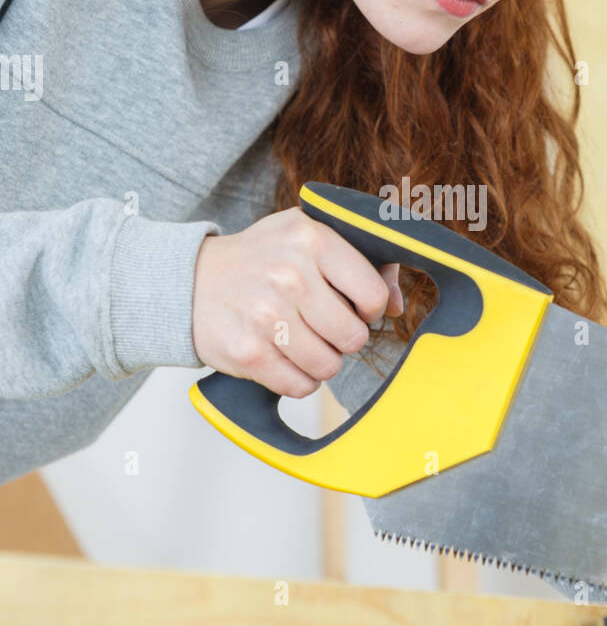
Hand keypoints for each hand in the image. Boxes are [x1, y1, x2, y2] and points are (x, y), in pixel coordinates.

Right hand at [191, 206, 402, 396]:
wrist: (189, 281)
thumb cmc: (262, 260)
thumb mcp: (308, 239)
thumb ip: (363, 263)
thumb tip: (397, 306)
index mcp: (312, 238)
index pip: (372, 294)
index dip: (368, 308)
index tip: (351, 306)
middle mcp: (289, 273)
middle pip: (353, 337)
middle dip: (343, 339)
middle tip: (323, 328)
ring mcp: (266, 314)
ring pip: (329, 366)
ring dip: (321, 362)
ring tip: (301, 342)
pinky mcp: (247, 351)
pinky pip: (299, 386)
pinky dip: (297, 380)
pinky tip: (283, 357)